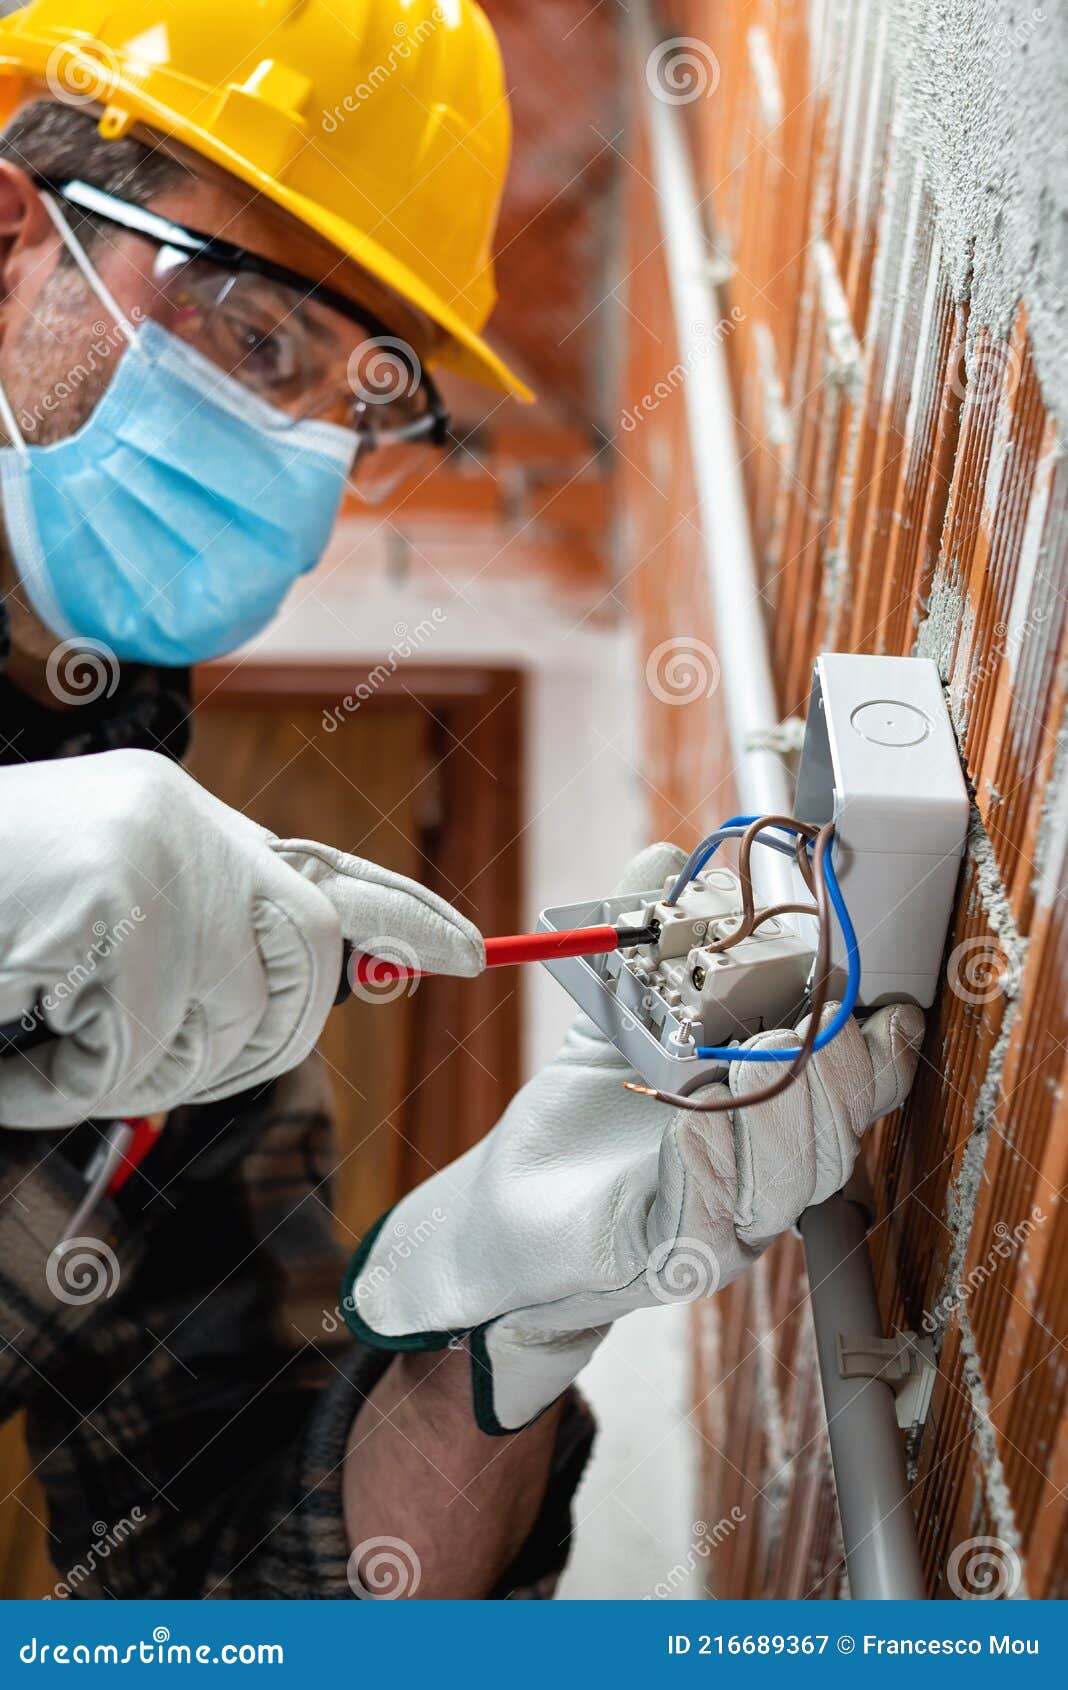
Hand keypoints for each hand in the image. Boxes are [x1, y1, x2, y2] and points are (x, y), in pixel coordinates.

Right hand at [0, 749, 483, 1125]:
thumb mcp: (90, 927)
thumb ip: (196, 945)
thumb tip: (311, 987)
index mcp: (178, 823)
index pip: (326, 870)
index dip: (402, 916)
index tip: (467, 951)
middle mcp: (180, 821)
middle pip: (306, 964)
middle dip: (250, 1041)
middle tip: (136, 1053)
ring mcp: (151, 857)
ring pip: (224, 1027)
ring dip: (129, 1068)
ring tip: (41, 1028)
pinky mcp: (115, 908)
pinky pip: (137, 1056)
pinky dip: (66, 1082)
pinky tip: (16, 1033)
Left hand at [343, 844, 924, 1433]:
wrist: (510, 1211)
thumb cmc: (584, 1115)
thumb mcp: (615, 1014)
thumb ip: (647, 939)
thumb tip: (664, 859)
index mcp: (773, 1116)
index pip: (851, 1091)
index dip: (876, 1052)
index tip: (883, 1006)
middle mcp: (765, 1178)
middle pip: (833, 1139)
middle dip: (833, 1077)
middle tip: (808, 1024)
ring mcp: (725, 1227)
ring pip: (784, 1184)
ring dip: (778, 1116)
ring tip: (755, 1058)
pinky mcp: (668, 1259)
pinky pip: (706, 1222)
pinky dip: (707, 1168)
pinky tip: (691, 1124)